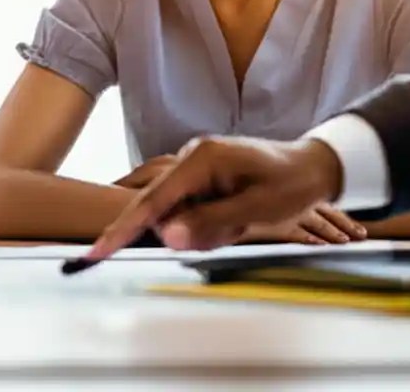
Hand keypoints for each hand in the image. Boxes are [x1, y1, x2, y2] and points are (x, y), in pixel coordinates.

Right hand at [88, 136, 343, 258]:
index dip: (123, 229)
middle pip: (164, 211)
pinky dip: (211, 224)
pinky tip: (239, 215)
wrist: (313, 166)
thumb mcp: (257, 208)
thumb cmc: (291, 184)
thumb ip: (210, 222)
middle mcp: (191, 158)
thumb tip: (166, 236)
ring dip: (207, 230)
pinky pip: (191, 212)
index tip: (96, 252)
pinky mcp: (200, 179)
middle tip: (238, 225)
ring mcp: (195, 168)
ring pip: (178, 216)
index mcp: (201, 159)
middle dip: (192, 231)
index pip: (152, 201)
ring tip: (245, 218)